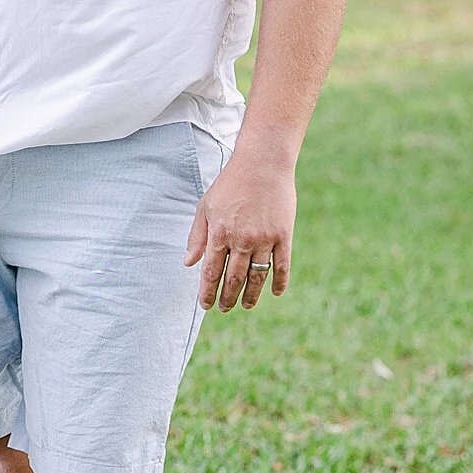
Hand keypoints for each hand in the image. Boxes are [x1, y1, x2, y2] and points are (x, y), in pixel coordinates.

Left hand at [185, 146, 296, 311]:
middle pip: (234, 279)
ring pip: (257, 277)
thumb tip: (188, 263)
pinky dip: (278, 282)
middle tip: (224, 308)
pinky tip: (274, 293)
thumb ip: (197, 236)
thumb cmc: (230, 184)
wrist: (262, 164)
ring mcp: (265, 239)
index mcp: (220, 233)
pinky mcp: (284, 236)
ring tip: (246, 306)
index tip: (206, 305)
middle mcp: (242, 240)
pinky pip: (282, 266)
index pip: (212, 272)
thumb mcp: (206, 206)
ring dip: (251, 295)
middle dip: (227, 298)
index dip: (208, 292)